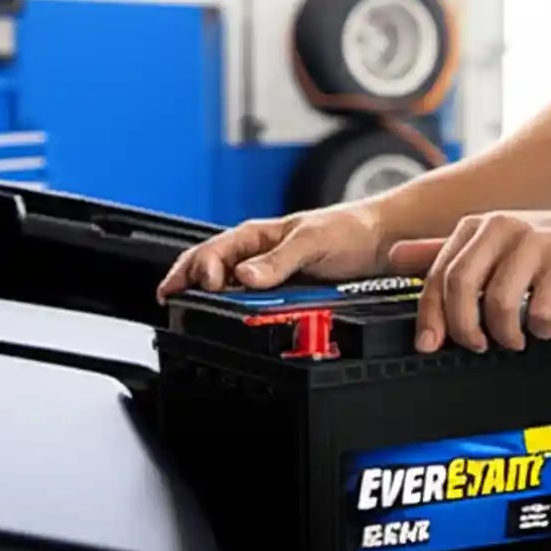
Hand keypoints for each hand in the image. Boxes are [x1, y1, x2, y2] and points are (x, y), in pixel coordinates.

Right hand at [157, 204, 389, 302]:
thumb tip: (246, 277)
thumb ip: (280, 260)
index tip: (199, 285)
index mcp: (257, 236)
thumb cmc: (349, 229)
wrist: (381, 241)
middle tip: (169, 300)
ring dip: (207, 299)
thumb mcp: (313, 242)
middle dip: (184, 282)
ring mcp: (268, 276)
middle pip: (209, 268)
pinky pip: (251, 305)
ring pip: (227, 289)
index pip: (214, 250)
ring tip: (189, 312)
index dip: (198, 267)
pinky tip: (228, 321)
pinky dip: (235, 312)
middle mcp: (257, 255)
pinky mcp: (283, 294)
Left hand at [388, 210, 550, 352]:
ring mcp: (535, 241)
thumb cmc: (550, 250)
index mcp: (477, 226)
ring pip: (498, 301)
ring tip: (513, 339)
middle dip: (463, 327)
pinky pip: (541, 308)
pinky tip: (544, 327)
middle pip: (461, 286)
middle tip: (476, 345)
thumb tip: (395, 256)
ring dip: (503, 333)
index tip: (429, 344)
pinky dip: (540, 329)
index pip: (438, 274)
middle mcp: (501, 227)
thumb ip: (446, 252)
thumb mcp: (494, 246)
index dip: (429, 314)